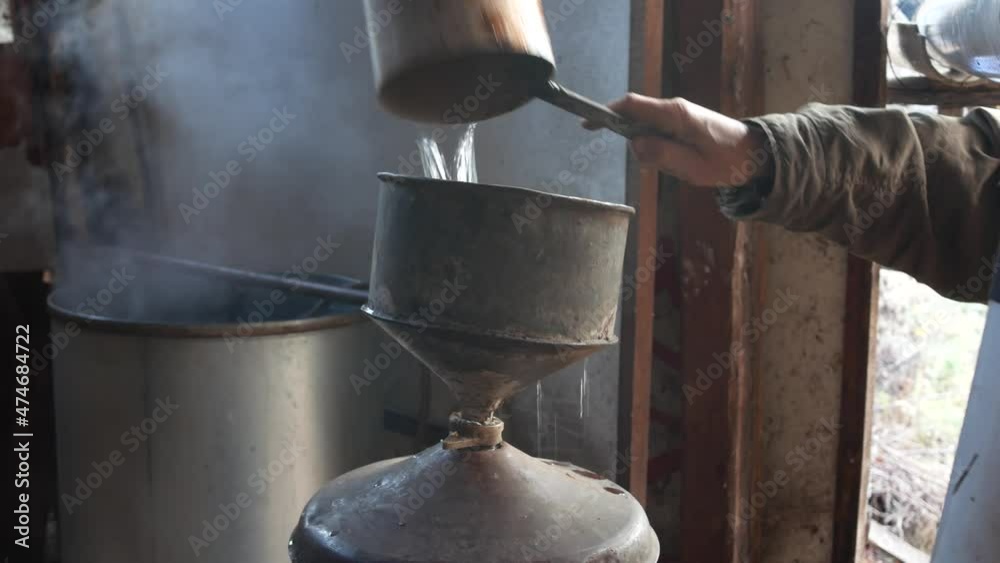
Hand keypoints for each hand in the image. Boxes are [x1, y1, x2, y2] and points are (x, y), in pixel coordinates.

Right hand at [584, 94, 768, 187]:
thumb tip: (634, 145)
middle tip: (660, 165)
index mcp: (675, 115)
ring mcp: (676, 115)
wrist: (756, 154)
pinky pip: (658, 136)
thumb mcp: (694, 167)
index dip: (607, 112)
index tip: (587, 124)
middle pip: (635, 120)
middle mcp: (673, 109)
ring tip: (682, 167)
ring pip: (646, 132)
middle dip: (636, 143)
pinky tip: (682, 163)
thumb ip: (663, 155)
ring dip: (652, 152)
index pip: (632, 106)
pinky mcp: (680, 123)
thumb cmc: (728, 161)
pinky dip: (660, 151)